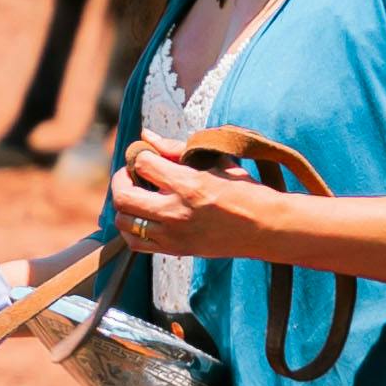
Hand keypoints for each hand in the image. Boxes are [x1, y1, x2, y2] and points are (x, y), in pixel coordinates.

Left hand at [105, 139, 282, 262]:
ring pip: (124, 221)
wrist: (265, 227)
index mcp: (189, 184)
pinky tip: (142, 217)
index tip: (147, 155)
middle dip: (121, 179)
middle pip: (123, 196)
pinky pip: (135, 243)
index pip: (142, 164)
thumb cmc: (244, 190)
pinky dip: (130, 228)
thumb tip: (147, 136)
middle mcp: (176, 212)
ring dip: (124, 205)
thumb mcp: (216, 161)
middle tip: (131, 174)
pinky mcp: (175, 250)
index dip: (140, 155)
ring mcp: (173, 235)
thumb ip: (177, 149)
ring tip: (137, 195)